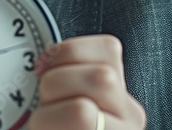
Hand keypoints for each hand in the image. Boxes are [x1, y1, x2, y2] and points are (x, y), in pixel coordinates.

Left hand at [29, 35, 145, 129]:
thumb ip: (67, 79)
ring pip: (84, 110)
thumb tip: (42, 59)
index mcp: (120, 95)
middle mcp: (129, 118)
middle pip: (100, 77)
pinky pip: (75, 124)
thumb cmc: (58, 124)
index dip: (69, 51)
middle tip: (44, 101)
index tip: (44, 66)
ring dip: (49, 113)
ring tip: (44, 123)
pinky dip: (45, 126)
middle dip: (56, 82)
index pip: (108, 49)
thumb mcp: (66, 100)